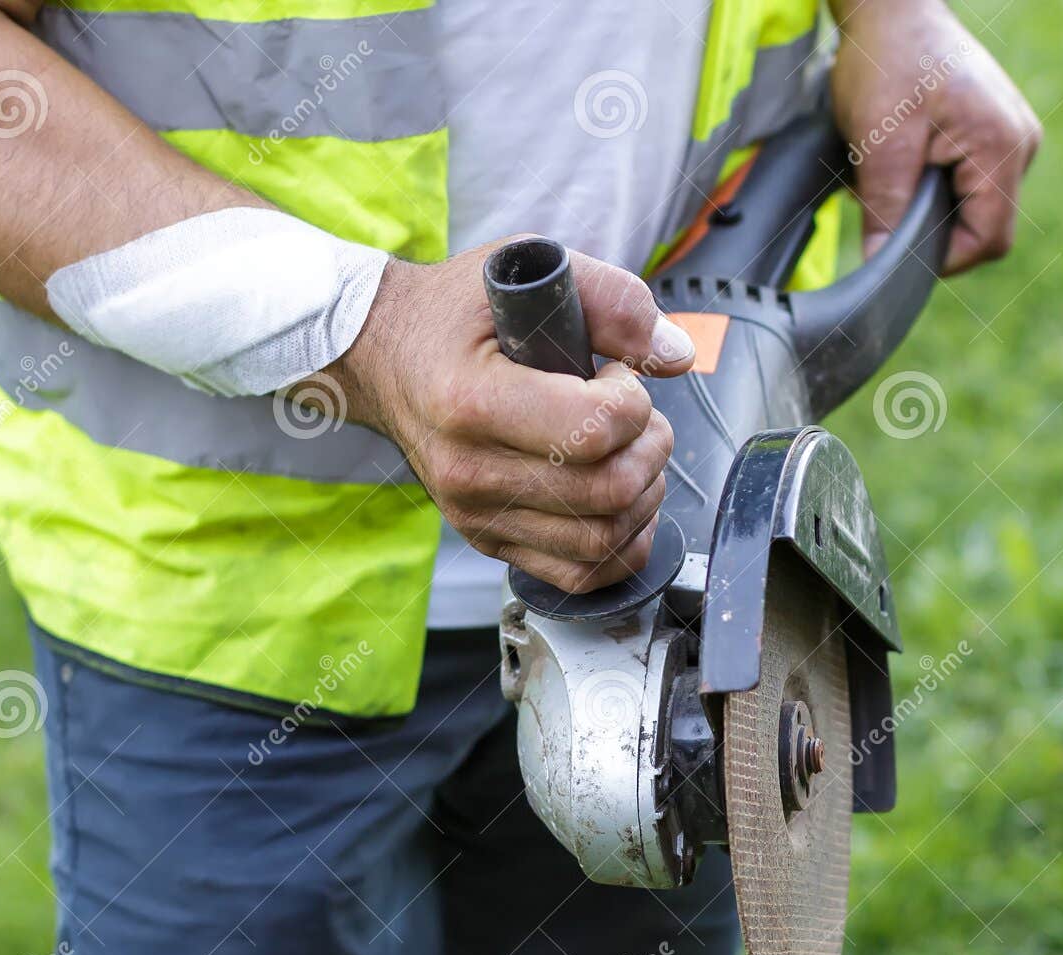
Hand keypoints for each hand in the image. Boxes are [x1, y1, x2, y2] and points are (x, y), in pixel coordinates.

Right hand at [330, 244, 696, 592]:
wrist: (388, 353)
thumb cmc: (457, 314)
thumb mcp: (528, 271)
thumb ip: (613, 303)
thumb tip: (675, 356)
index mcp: (471, 401)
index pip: (592, 432)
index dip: (633, 400)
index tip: (618, 374)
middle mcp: (469, 470)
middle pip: (608, 491)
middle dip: (650, 447)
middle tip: (635, 415)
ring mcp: (477, 514)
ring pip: (604, 540)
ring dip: (644, 493)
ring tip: (629, 450)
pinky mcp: (489, 539)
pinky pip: (581, 573)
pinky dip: (623, 544)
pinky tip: (622, 498)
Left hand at [830, 0, 1041, 274]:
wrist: (894, 10)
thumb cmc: (888, 61)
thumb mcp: (879, 140)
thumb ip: (885, 207)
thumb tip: (880, 264)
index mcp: (1002, 145)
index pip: (989, 240)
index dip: (944, 258)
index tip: (900, 248)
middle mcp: (1021, 144)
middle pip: (987, 228)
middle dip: (936, 229)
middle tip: (890, 204)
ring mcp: (1014, 137)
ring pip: (979, 207)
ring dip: (937, 207)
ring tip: (901, 173)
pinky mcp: (999, 133)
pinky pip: (976, 183)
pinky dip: (942, 186)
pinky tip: (915, 161)